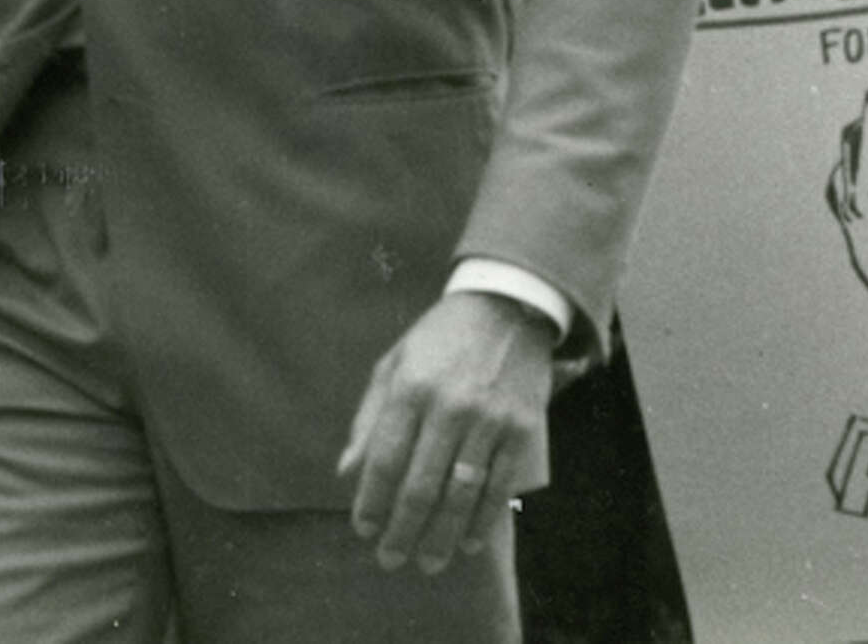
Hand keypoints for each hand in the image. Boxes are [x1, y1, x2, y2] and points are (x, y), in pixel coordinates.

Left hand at [337, 291, 551, 574]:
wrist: (507, 304)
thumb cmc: (441, 337)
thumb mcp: (395, 362)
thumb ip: (369, 417)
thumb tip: (346, 472)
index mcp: (411, 387)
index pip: (384, 460)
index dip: (371, 501)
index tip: (363, 529)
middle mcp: (448, 406)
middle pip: (420, 486)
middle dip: (402, 530)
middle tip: (390, 559)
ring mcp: (489, 420)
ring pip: (459, 494)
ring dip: (440, 537)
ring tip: (427, 562)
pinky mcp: (521, 429)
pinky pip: (498, 487)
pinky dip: (482, 520)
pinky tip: (467, 541)